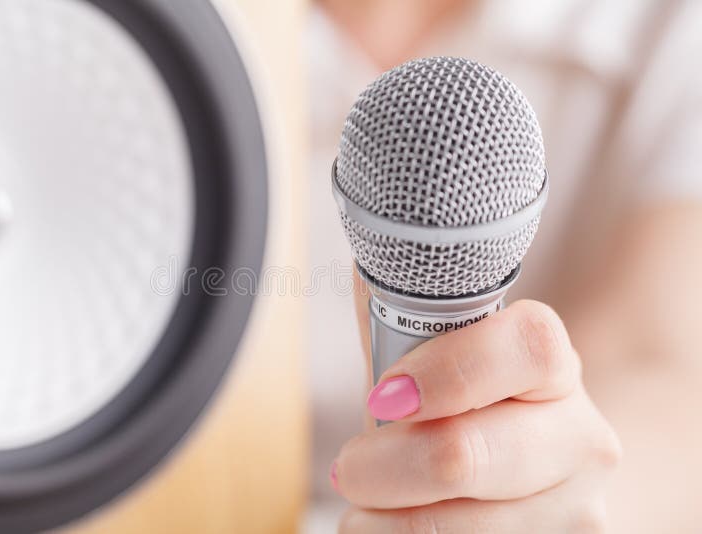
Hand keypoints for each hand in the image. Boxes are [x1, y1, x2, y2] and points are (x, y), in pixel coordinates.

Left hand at [333, 297, 621, 532]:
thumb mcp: (442, 350)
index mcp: (553, 364)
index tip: (384, 396)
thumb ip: (405, 310)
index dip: (445, 371)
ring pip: (460, 528)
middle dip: (383, 466)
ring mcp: (576, 508)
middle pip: (467, 455)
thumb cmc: (471, 400)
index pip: (526, 348)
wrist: (547, 466)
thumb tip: (365, 249)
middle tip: (349, 467)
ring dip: (387, 522)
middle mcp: (582, 437)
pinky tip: (390, 530)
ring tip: (362, 509)